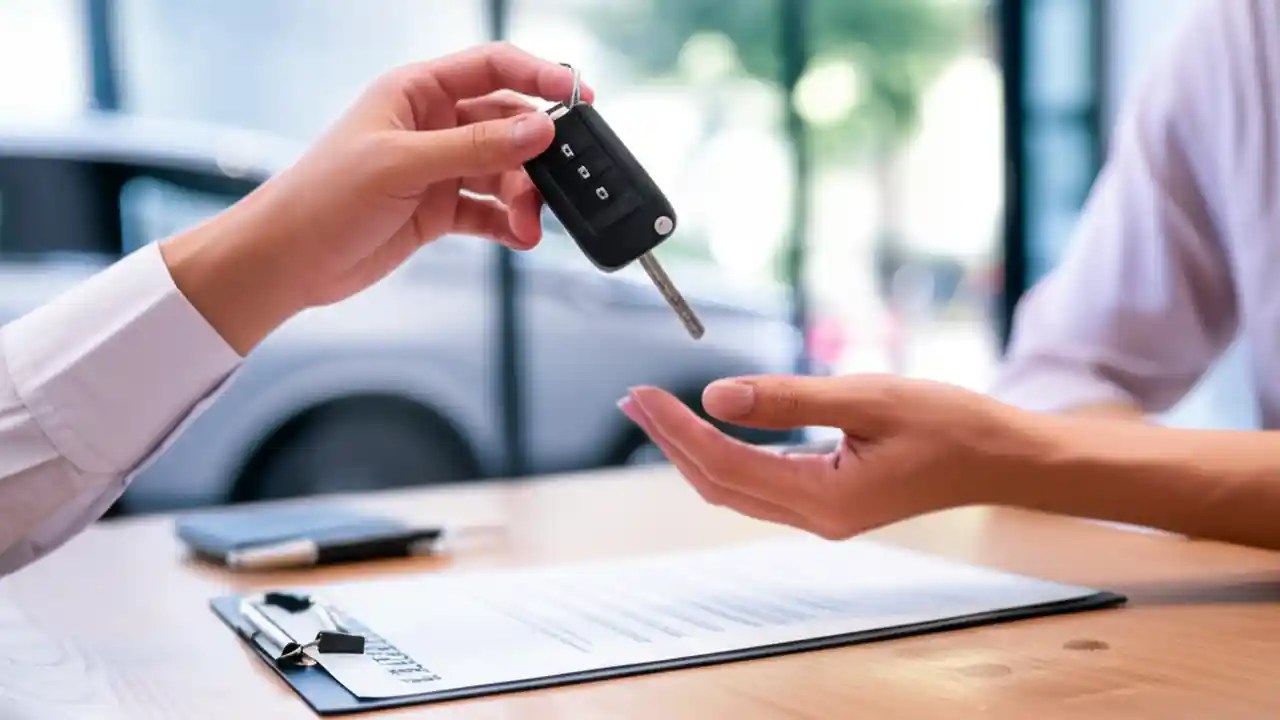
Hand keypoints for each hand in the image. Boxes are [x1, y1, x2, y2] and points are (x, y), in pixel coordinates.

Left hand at [162, 43, 589, 352]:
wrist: (288, 260)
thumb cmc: (323, 197)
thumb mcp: (403, 164)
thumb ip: (474, 147)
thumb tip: (537, 131)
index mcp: (416, 92)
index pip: (491, 68)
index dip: (537, 77)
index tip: (576, 98)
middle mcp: (431, 125)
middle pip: (506, 125)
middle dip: (535, 154)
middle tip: (558, 179)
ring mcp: (437, 169)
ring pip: (502, 172)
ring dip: (522, 198)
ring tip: (528, 224)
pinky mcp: (438, 210)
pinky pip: (489, 210)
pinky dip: (507, 223)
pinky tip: (519, 236)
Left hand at [618, 375, 1050, 538]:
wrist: (999, 458)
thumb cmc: (948, 424)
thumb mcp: (866, 398)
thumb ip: (788, 398)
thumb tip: (715, 398)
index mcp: (825, 498)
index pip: (726, 465)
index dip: (678, 430)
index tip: (643, 396)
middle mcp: (816, 517)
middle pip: (720, 484)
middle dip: (673, 442)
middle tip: (633, 400)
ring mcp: (823, 515)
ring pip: (736, 489)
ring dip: (693, 451)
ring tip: (656, 414)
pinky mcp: (830, 503)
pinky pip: (760, 486)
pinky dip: (726, 457)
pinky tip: (709, 432)